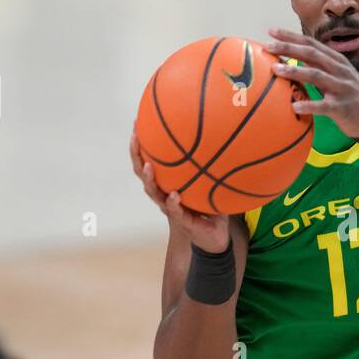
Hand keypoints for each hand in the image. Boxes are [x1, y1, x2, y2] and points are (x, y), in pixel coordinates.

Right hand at [130, 132, 228, 251]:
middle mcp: (164, 193)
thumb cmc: (211, 206)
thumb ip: (213, 163)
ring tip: (147, 166)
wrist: (215, 236)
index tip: (136, 123)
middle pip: (142, 172)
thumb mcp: (212, 181)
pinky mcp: (181, 221)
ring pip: (153, 192)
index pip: (149, 160)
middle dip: (136, 155)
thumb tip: (224, 135)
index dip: (141, 144)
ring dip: (149, 179)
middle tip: (134, 137)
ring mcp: (170, 208)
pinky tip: (175, 195)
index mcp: (167, 182)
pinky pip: (174, 211)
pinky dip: (174, 202)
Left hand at [265, 27, 358, 138]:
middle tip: (268, 46)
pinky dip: (309, 105)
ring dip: (296, 71)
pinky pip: (324, 106)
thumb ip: (318, 68)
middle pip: (312, 54)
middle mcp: (340, 70)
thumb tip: (292, 60)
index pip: (311, 43)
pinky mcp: (343, 107)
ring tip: (276, 70)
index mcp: (336, 61)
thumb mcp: (337, 77)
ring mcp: (342, 88)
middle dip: (289, 47)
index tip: (271, 32)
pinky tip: (294, 106)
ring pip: (317, 75)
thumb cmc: (350, 97)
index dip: (291, 36)